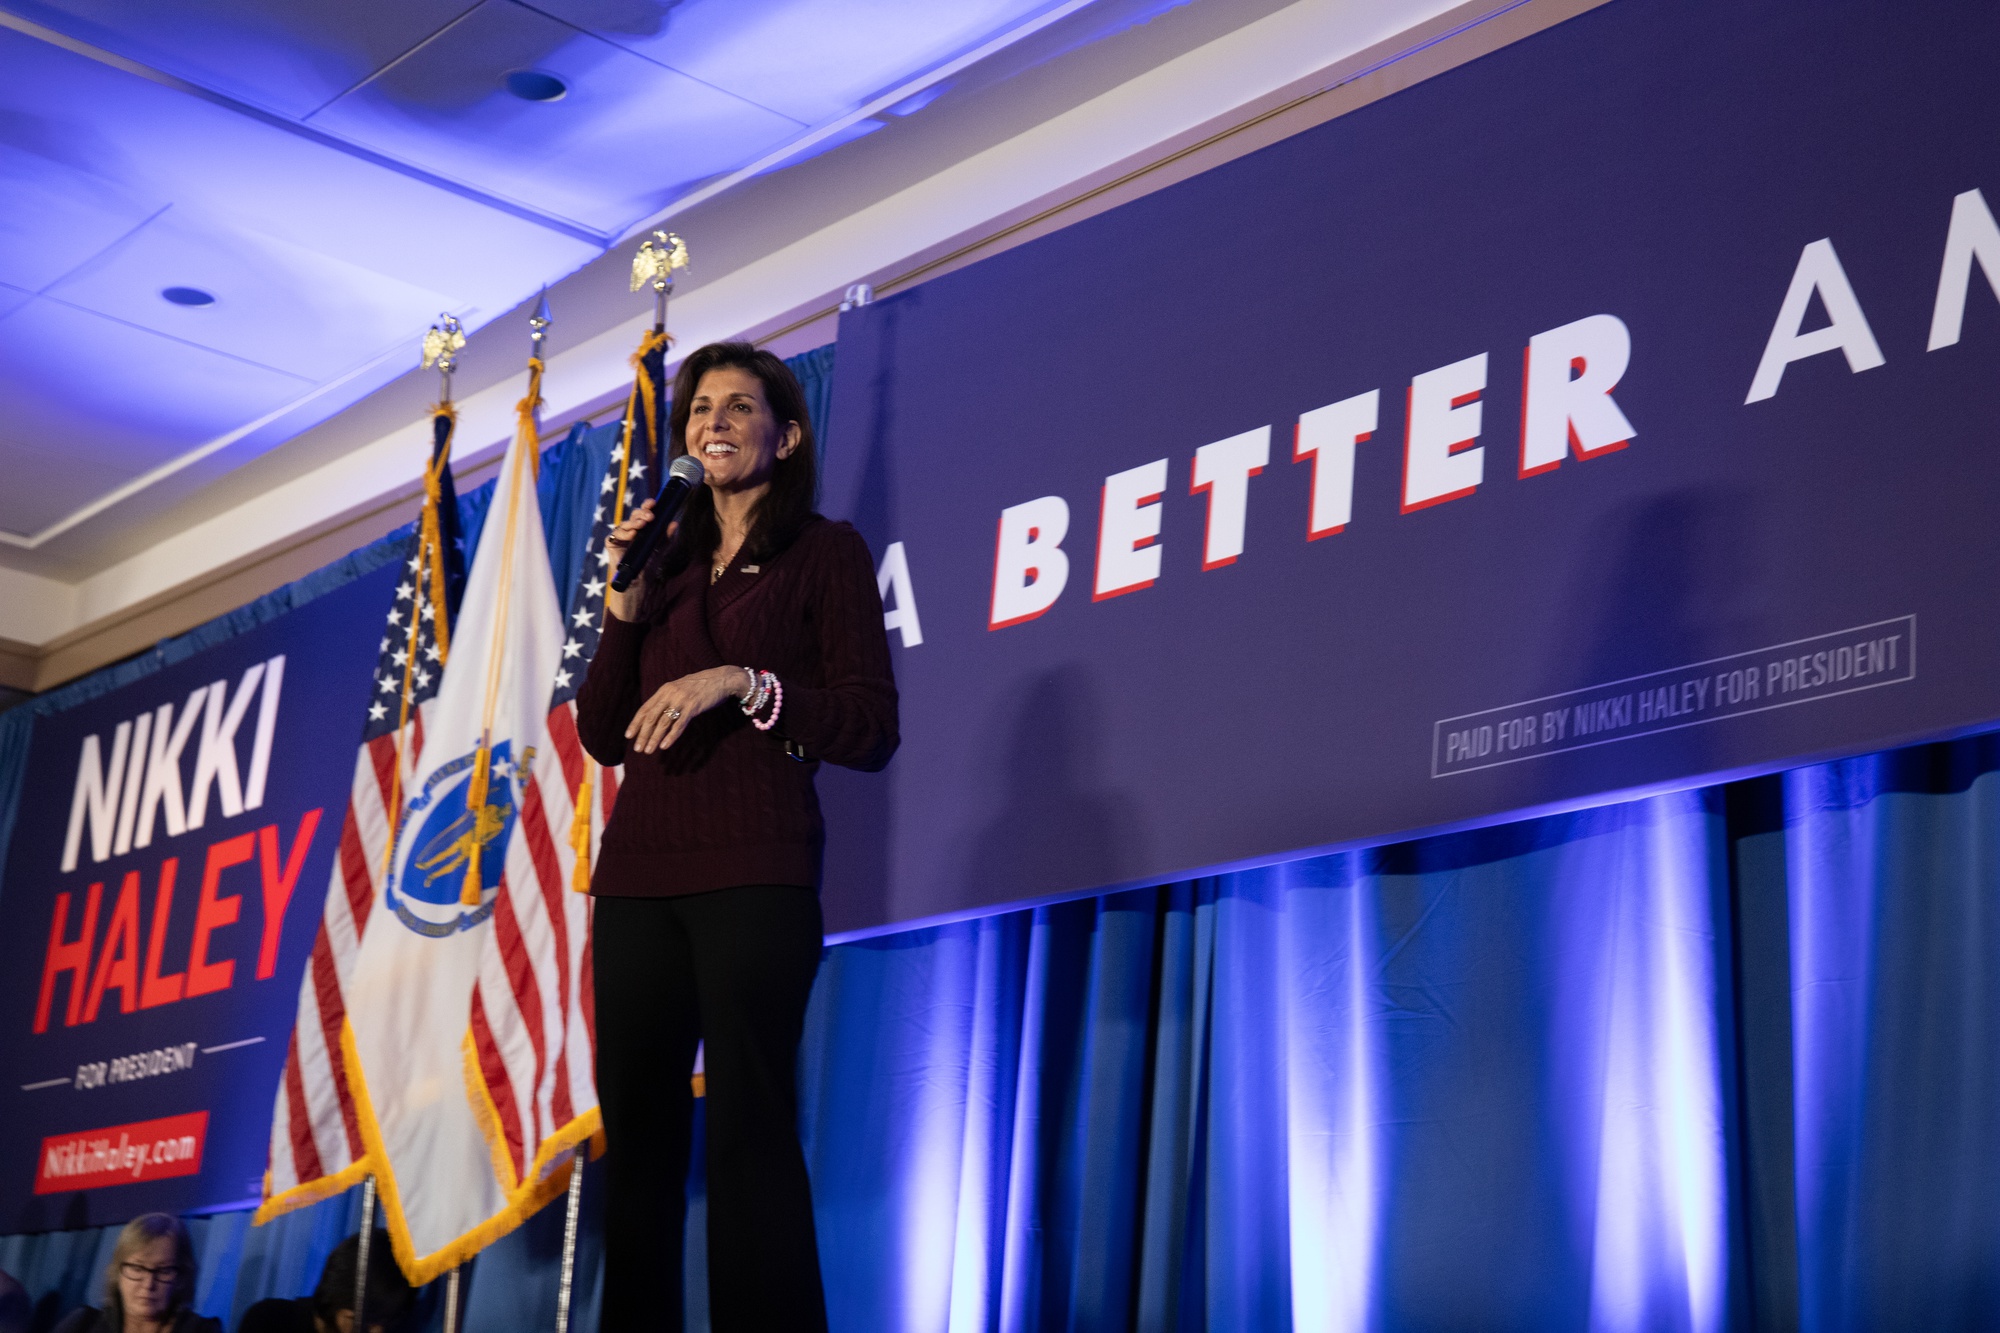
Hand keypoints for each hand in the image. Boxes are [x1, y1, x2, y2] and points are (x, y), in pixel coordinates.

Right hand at [604, 499, 667, 621]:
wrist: (638, 588)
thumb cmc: (648, 568)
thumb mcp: (661, 552)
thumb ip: (667, 538)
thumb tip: (675, 523)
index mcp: (642, 531)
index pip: (643, 515)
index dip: (647, 507)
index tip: (654, 502)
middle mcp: (630, 532)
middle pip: (633, 517)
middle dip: (641, 513)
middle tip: (650, 515)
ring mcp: (620, 539)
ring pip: (624, 525)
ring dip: (634, 522)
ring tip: (643, 523)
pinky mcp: (612, 547)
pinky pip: (614, 536)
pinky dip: (623, 534)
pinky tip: (632, 534)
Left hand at [626, 666, 752, 753]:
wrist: (722, 679)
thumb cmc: (701, 686)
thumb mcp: (680, 688)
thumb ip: (668, 698)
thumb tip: (656, 713)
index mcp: (664, 690)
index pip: (645, 708)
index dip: (636, 723)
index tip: (629, 736)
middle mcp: (670, 694)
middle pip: (651, 717)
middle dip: (643, 734)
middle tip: (637, 749)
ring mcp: (681, 700)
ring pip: (663, 722)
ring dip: (654, 738)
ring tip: (648, 750)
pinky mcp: (693, 707)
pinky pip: (679, 724)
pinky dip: (671, 736)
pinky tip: (664, 746)